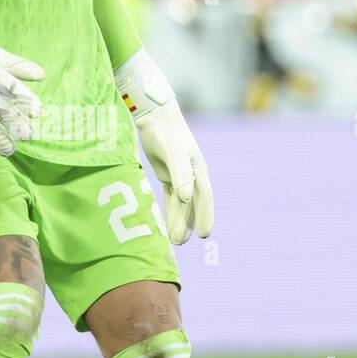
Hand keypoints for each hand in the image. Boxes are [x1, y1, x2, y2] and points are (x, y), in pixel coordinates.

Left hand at [114, 48, 213, 244]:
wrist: (152, 114)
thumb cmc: (164, 131)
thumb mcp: (171, 152)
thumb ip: (180, 174)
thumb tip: (187, 198)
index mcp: (198, 168)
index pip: (204, 196)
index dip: (204, 215)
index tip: (203, 234)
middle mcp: (192, 172)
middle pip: (193, 204)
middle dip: (188, 223)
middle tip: (180, 243)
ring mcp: (180, 173)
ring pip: (181, 202)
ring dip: (178, 220)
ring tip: (173, 241)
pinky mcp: (168, 172)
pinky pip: (171, 196)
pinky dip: (170, 210)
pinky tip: (166, 223)